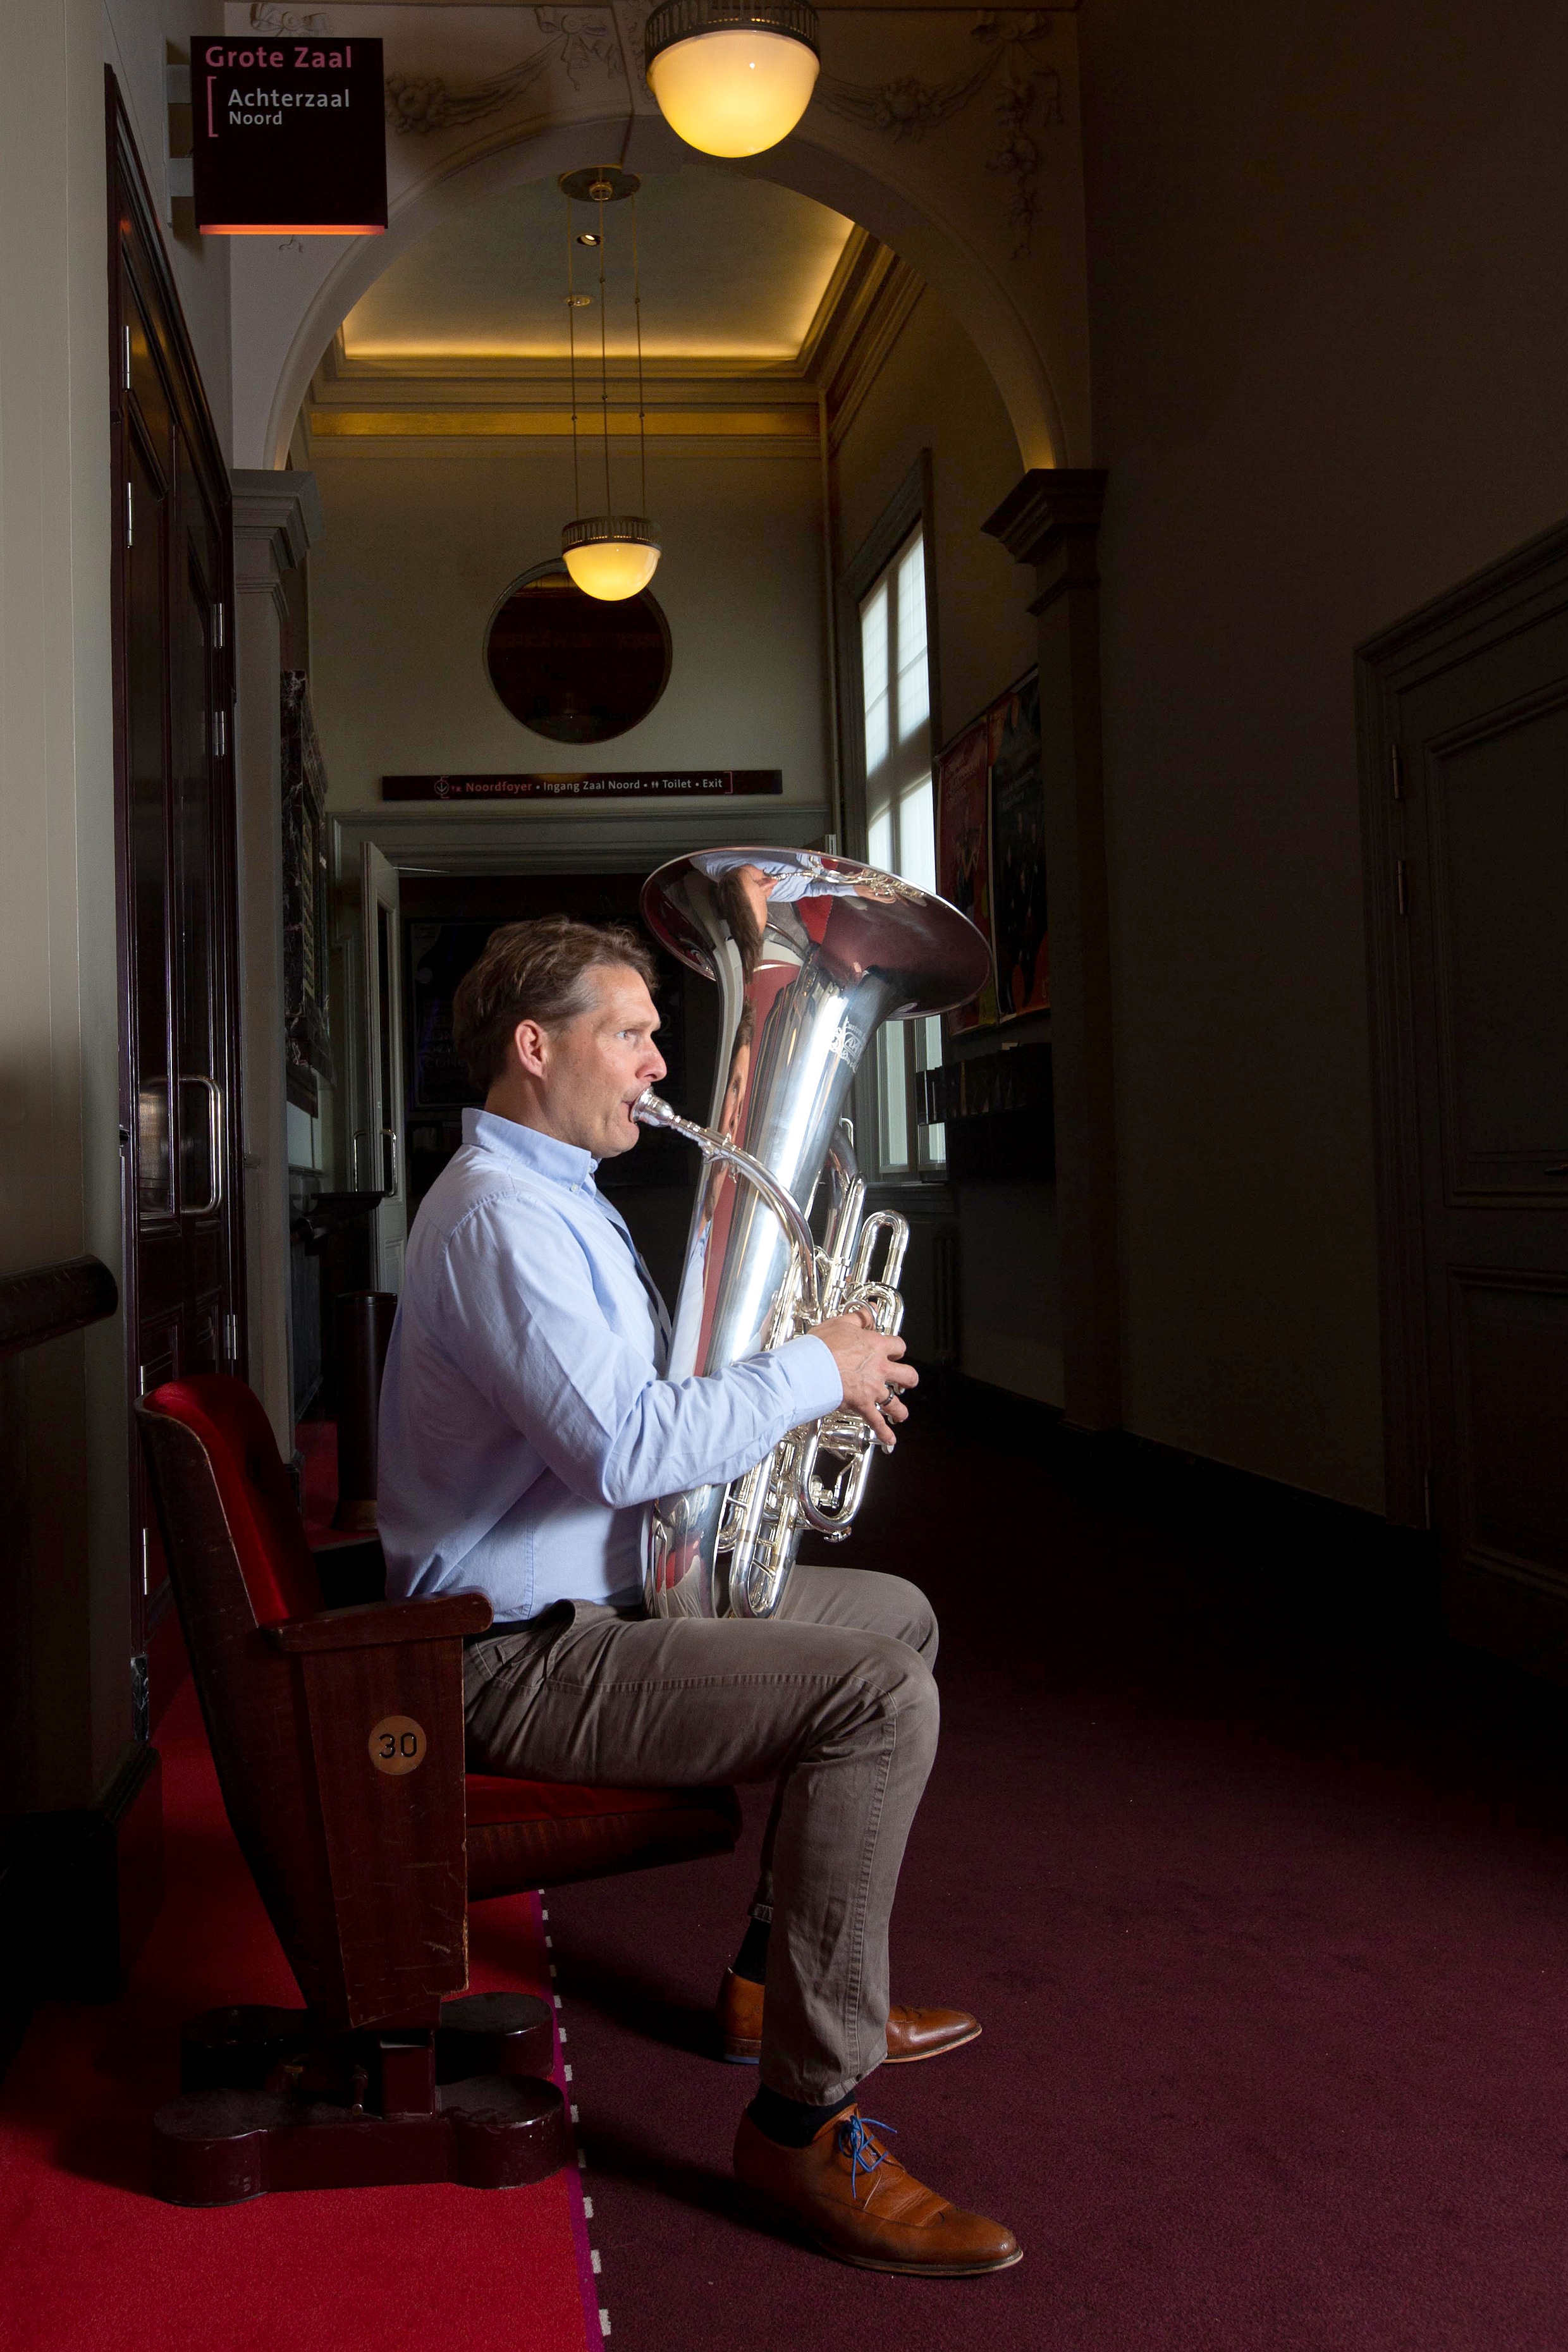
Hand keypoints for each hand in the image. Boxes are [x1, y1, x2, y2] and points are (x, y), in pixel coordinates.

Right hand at [811, 1311, 917, 1448]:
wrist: (810, 1368)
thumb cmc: (821, 1347)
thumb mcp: (840, 1323)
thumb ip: (859, 1317)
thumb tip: (871, 1310)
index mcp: (877, 1346)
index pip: (898, 1346)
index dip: (898, 1349)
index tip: (894, 1351)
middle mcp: (880, 1368)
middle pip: (907, 1375)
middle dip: (908, 1379)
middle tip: (905, 1380)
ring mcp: (873, 1388)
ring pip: (896, 1402)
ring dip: (900, 1409)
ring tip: (901, 1413)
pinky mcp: (863, 1405)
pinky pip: (877, 1422)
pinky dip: (884, 1433)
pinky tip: (890, 1439)